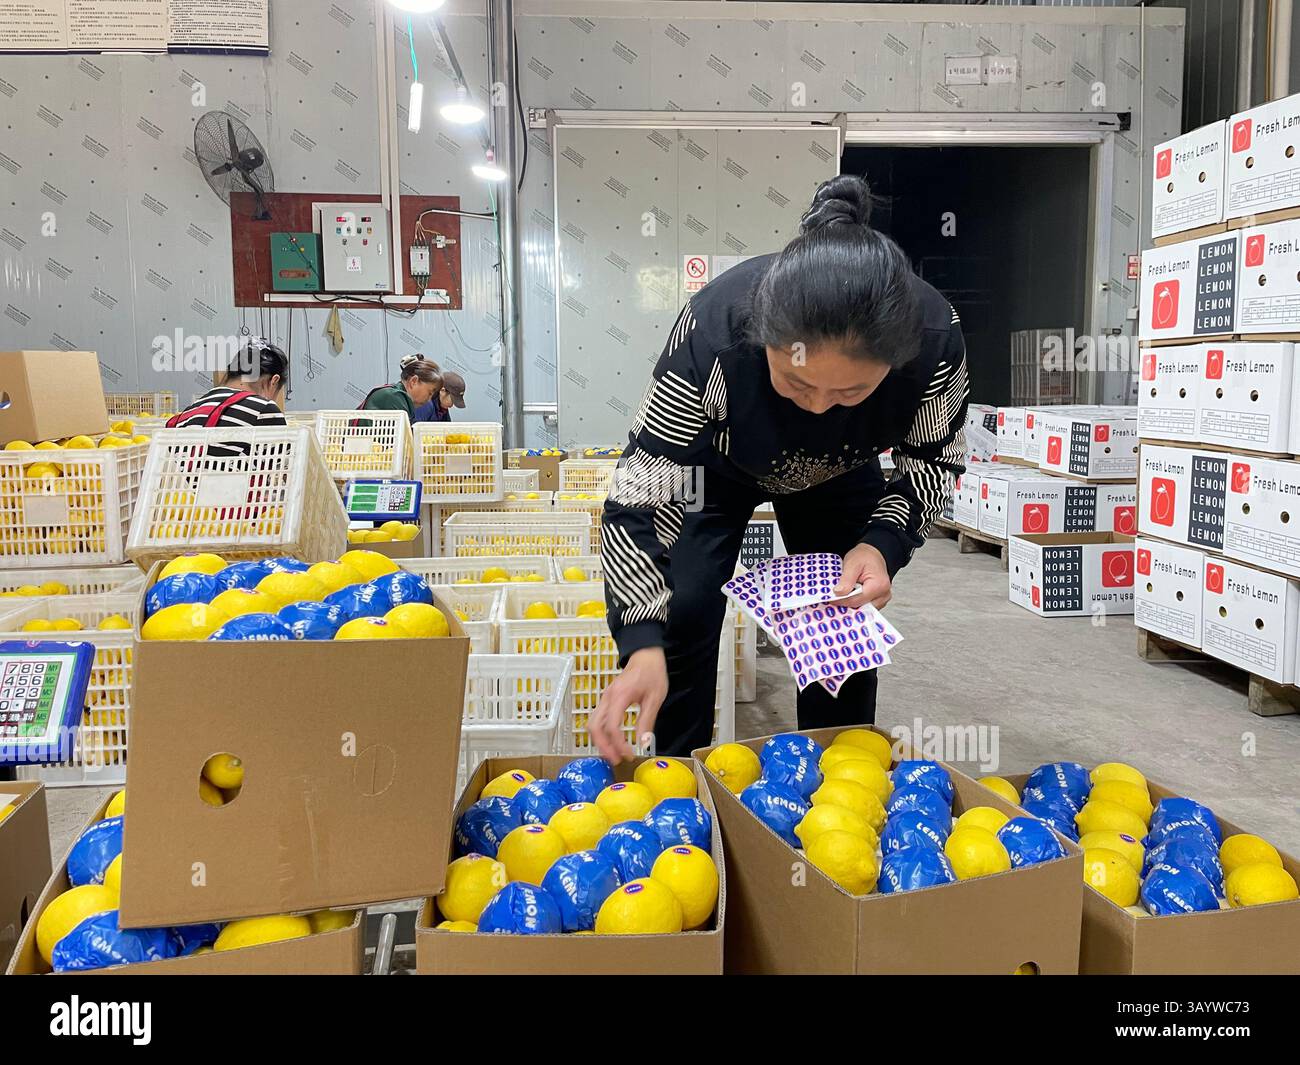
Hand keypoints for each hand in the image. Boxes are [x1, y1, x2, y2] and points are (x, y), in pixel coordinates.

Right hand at [590, 647, 668, 762]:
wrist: (645, 656)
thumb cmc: (651, 673)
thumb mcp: (655, 698)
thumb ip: (647, 720)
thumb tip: (643, 743)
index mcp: (619, 696)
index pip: (611, 725)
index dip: (618, 743)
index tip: (629, 754)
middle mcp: (607, 697)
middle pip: (594, 726)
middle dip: (603, 746)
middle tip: (617, 760)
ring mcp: (604, 699)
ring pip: (592, 724)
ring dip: (600, 742)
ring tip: (613, 755)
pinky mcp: (606, 701)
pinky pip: (597, 720)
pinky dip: (601, 734)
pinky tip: (612, 743)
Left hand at [834, 543, 892, 608]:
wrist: (872, 554)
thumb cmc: (865, 557)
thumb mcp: (852, 564)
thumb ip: (846, 580)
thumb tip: (838, 593)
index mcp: (879, 586)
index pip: (856, 600)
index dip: (841, 600)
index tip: (830, 599)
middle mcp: (884, 594)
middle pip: (860, 606)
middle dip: (846, 602)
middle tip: (834, 596)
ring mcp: (882, 599)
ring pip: (862, 608)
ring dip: (851, 602)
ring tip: (843, 593)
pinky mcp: (878, 600)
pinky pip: (865, 605)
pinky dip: (856, 601)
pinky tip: (849, 594)